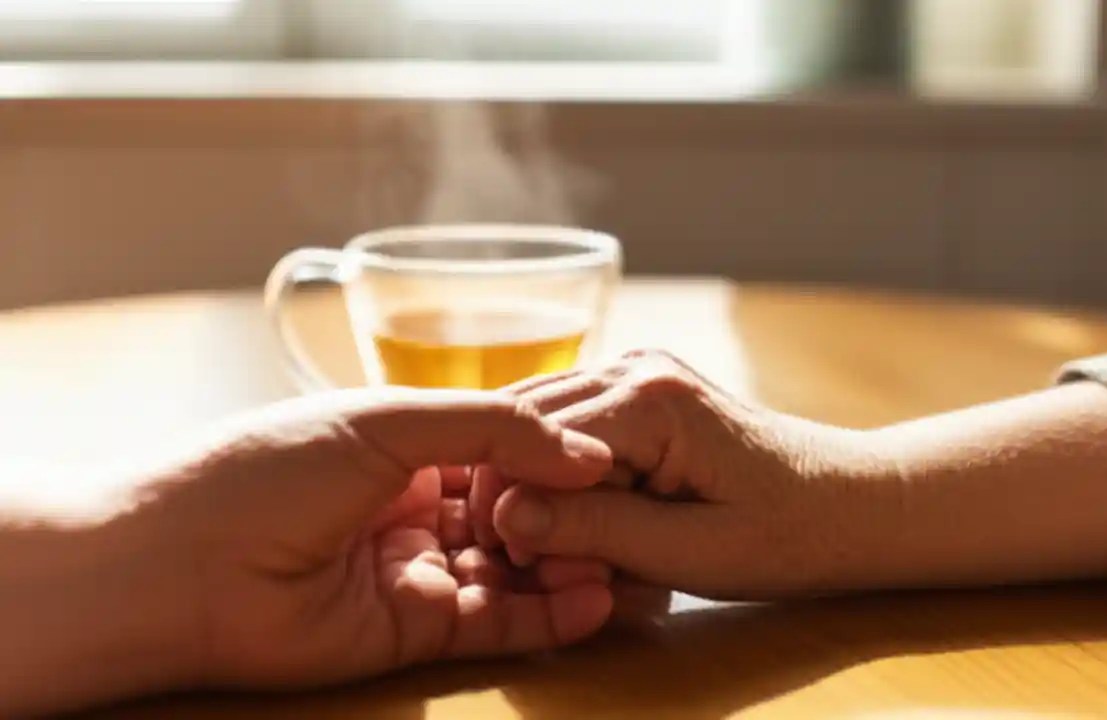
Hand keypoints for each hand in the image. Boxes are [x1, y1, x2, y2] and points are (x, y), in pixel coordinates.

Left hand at [2, 389, 615, 714]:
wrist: (176, 565)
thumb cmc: (264, 470)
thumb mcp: (387, 419)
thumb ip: (493, 428)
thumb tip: (586, 451)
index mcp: (400, 446)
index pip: (500, 448)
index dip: (556, 452)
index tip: (616, 453)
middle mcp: (410, 509)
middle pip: (514, 512)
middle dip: (574, 514)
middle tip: (637, 515)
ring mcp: (413, 571)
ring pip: (513, 570)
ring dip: (572, 566)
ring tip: (633, 561)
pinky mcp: (411, 632)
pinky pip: (495, 622)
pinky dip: (547, 614)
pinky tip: (598, 599)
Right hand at [491, 350, 903, 598]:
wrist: (852, 504)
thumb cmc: (789, 535)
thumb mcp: (691, 553)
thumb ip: (596, 531)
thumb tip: (506, 514)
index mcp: (648, 401)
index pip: (528, 443)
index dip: (513, 508)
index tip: (535, 565)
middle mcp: (635, 368)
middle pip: (523, 425)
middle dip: (521, 496)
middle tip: (556, 563)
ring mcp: (638, 373)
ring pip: (539, 425)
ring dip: (543, 487)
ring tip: (584, 545)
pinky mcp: (642, 392)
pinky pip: (571, 427)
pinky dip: (567, 476)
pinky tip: (599, 518)